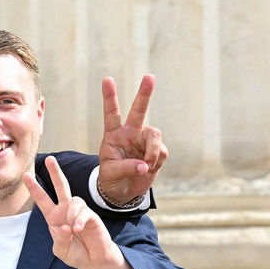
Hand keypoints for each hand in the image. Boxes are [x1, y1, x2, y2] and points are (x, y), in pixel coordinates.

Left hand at [24, 156, 136, 268]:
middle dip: (55, 172)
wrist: (94, 261)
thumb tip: (62, 227)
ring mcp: (79, 212)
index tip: (26, 175)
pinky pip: (85, 213)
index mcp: (54, 217)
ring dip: (72, 215)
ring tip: (74, 230)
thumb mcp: (61, 250)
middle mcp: (66, 211)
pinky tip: (77, 229)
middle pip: (61, 186)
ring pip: (75, 201)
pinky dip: (80, 221)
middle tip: (50, 159)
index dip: (35, 188)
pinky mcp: (92, 217)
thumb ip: (58, 239)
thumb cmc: (76, 254)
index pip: (43, 199)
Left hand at [97, 74, 167, 205]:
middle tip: (149, 77)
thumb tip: (144, 166)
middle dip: (144, 94)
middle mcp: (130, 133)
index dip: (110, 97)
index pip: (111, 113)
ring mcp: (144, 141)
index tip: (107, 79)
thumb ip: (126, 167)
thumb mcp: (111, 174)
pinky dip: (156, 162)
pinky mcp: (157, 152)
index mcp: (113, 135)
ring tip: (147, 165)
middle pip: (139, 110)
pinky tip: (148, 170)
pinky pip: (162, 152)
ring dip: (153, 150)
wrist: (123, 191)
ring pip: (155, 135)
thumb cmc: (111, 179)